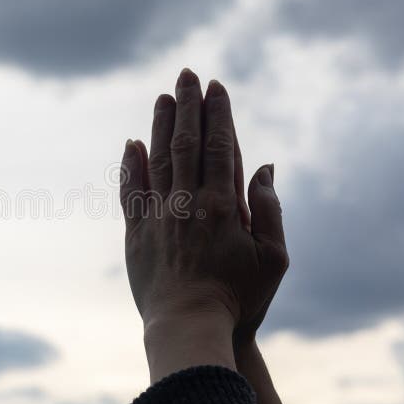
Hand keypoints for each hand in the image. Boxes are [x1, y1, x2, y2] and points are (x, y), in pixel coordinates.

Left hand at [120, 68, 287, 358]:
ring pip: (157, 159)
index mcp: (223, 206)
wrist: (188, 328)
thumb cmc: (238, 298)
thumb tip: (263, 165)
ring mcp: (158, 216)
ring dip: (160, 125)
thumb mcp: (273, 258)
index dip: (218, 114)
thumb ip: (270, 208)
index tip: (216, 87)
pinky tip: (132, 143)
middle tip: (187, 75)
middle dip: (188, 106)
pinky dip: (131, 165)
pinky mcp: (136, 234)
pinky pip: (130, 191)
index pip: (219, 146)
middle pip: (186, 143)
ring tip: (163, 97)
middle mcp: (186, 203)